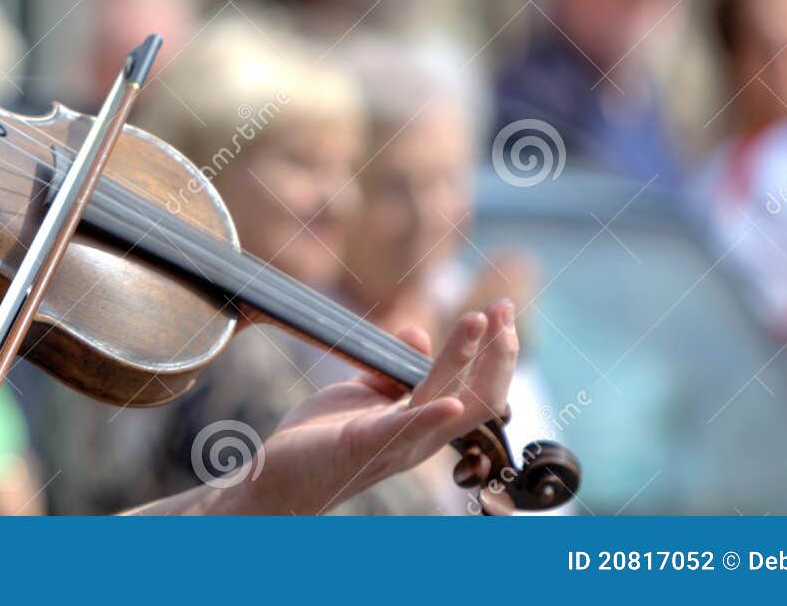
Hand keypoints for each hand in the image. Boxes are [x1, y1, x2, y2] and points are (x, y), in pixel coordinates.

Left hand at [212, 300, 517, 514]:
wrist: (282, 477)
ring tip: (476, 319)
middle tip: (505, 309)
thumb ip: (395, 368)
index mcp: (423, 422)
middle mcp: (421, 438)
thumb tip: (419, 332)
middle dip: (497, 353)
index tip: (501, 310)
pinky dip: (429, 418)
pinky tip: (450, 404)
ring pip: (448, 403)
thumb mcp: (365, 393)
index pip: (475, 387)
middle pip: (478, 398)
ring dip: (465, 359)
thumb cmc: (324, 439)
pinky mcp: (364, 446)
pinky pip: (403, 432)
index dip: (492, 350)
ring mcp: (397, 445)